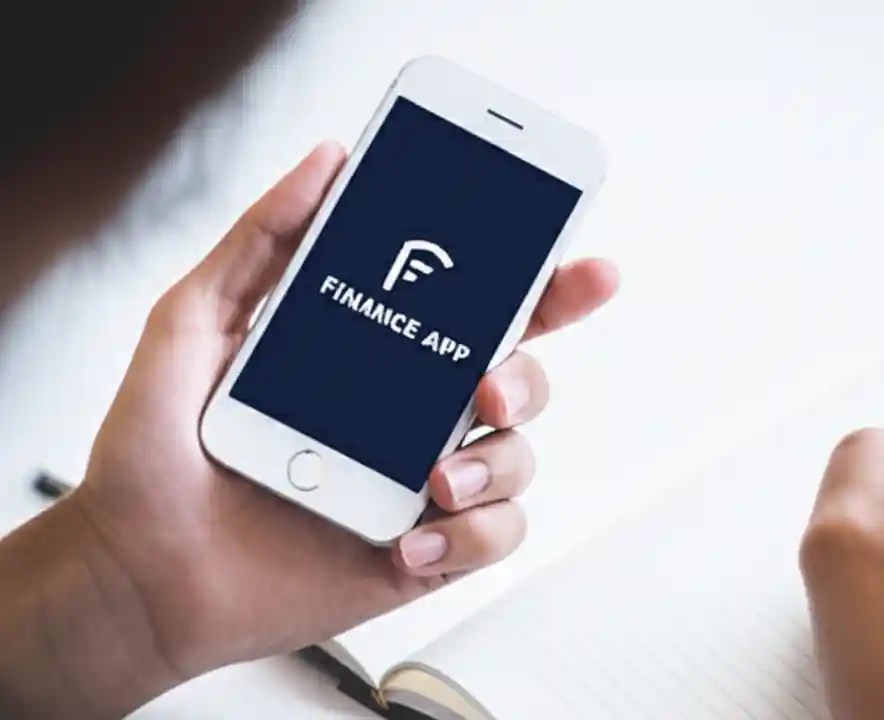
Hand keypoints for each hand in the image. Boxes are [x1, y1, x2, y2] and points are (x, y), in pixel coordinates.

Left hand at [0, 143, 617, 716]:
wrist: (135, 571)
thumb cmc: (155, 452)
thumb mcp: (194, 322)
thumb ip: (263, 239)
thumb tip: (328, 159)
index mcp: (381, 358)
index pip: (480, 312)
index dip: (546, 288)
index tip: (585, 271)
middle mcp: (413, 418)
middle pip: (522, 381)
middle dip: (527, 376)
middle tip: (487, 385)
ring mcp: (422, 486)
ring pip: (520, 459)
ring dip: (497, 463)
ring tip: (436, 478)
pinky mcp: (422, 553)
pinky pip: (493, 538)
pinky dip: (470, 535)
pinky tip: (408, 538)